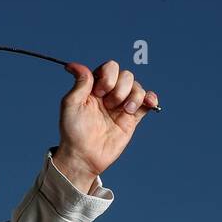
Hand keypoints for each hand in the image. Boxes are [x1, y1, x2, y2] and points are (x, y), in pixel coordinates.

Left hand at [52, 60, 157, 190]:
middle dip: (120, 88)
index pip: (110, 68)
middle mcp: (109, 94)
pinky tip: (149, 103)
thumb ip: (80, 83)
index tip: (99, 93)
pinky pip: (147, 102)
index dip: (108, 77)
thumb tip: (73, 65)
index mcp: (94, 87)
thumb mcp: (70, 104)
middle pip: (126, 75)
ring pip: (137, 87)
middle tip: (109, 105)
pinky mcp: (132, 118)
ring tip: (126, 111)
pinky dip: (151, 98)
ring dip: (134, 96)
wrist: (84, 156)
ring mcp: (122, 105)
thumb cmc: (73, 131)